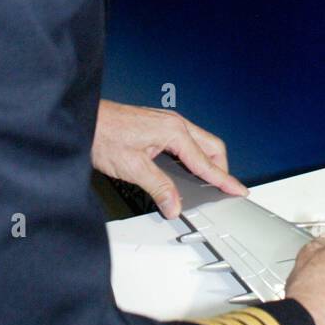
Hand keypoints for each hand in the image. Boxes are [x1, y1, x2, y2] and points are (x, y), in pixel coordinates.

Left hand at [91, 100, 246, 215]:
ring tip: (208, 181)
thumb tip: (175, 204)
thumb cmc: (103, 135)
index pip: (206, 161)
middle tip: (224, 188)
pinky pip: (186, 140)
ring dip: (206, 161)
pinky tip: (185, 167)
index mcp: (173, 131)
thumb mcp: (133, 168)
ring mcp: (166, 121)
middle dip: (220, 168)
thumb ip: (159, 188)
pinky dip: (193, 155)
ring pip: (199, 142)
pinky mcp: (157, 124)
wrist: (86, 120)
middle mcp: (173, 123)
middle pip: (211, 147)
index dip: (224, 179)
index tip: (238, 190)